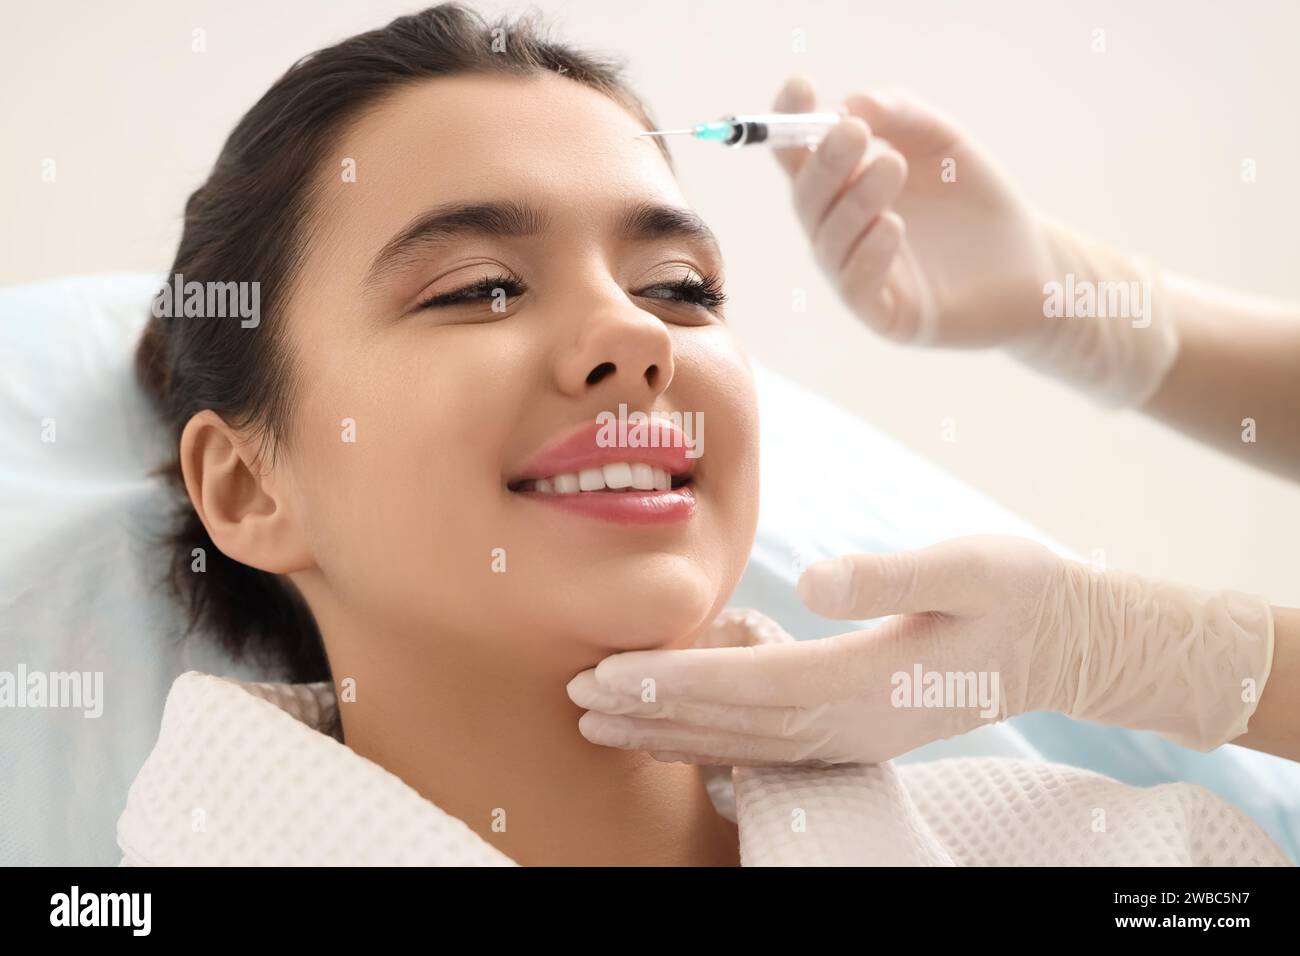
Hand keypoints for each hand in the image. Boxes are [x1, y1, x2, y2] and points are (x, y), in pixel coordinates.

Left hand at [566, 536, 1273, 764]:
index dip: (676, 681)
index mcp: (870, 679)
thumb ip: (891, 574)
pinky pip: (770, 747)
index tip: (609, 672)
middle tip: (575, 699)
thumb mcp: (969, 564)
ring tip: (603, 721)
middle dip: (650, 712)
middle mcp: (854, 723)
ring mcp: (856, 738)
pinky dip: (712, 742)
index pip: (751, 685)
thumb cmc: (1016, 591)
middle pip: (731, 725)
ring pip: (742, 744)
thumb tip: (814, 581)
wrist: (1066, 642)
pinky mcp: (859, 734)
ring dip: (668, 733)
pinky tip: (675, 734)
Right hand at [772, 76, 1053, 347]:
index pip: (800, 157)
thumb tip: (849, 104)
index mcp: (844, 187)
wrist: (1032, 264)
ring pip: (831, 241)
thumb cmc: (976, 201)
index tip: (801, 87)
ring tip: (892, 166)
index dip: (790, 124)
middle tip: (853, 132)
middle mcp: (840, 232)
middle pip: (808, 199)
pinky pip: (857, 287)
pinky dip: (868, 255)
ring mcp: (857, 275)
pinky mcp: (883, 315)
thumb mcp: (942, 142)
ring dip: (854, 202)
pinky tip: (892, 226)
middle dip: (825, 164)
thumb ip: (900, 115)